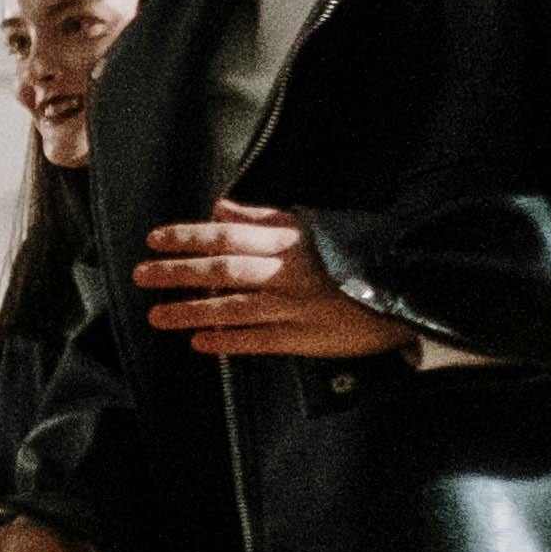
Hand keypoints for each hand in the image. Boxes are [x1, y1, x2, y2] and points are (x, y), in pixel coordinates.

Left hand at [139, 200, 406, 357]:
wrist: (409, 288)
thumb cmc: (358, 253)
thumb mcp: (315, 226)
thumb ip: (265, 219)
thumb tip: (220, 208)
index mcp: (290, 240)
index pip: (228, 235)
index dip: (188, 237)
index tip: (154, 239)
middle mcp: (288, 272)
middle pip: (223, 270)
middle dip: (177, 273)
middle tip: (141, 275)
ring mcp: (297, 307)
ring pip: (234, 309)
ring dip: (191, 312)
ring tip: (157, 316)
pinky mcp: (307, 338)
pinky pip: (259, 341)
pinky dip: (227, 342)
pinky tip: (199, 343)